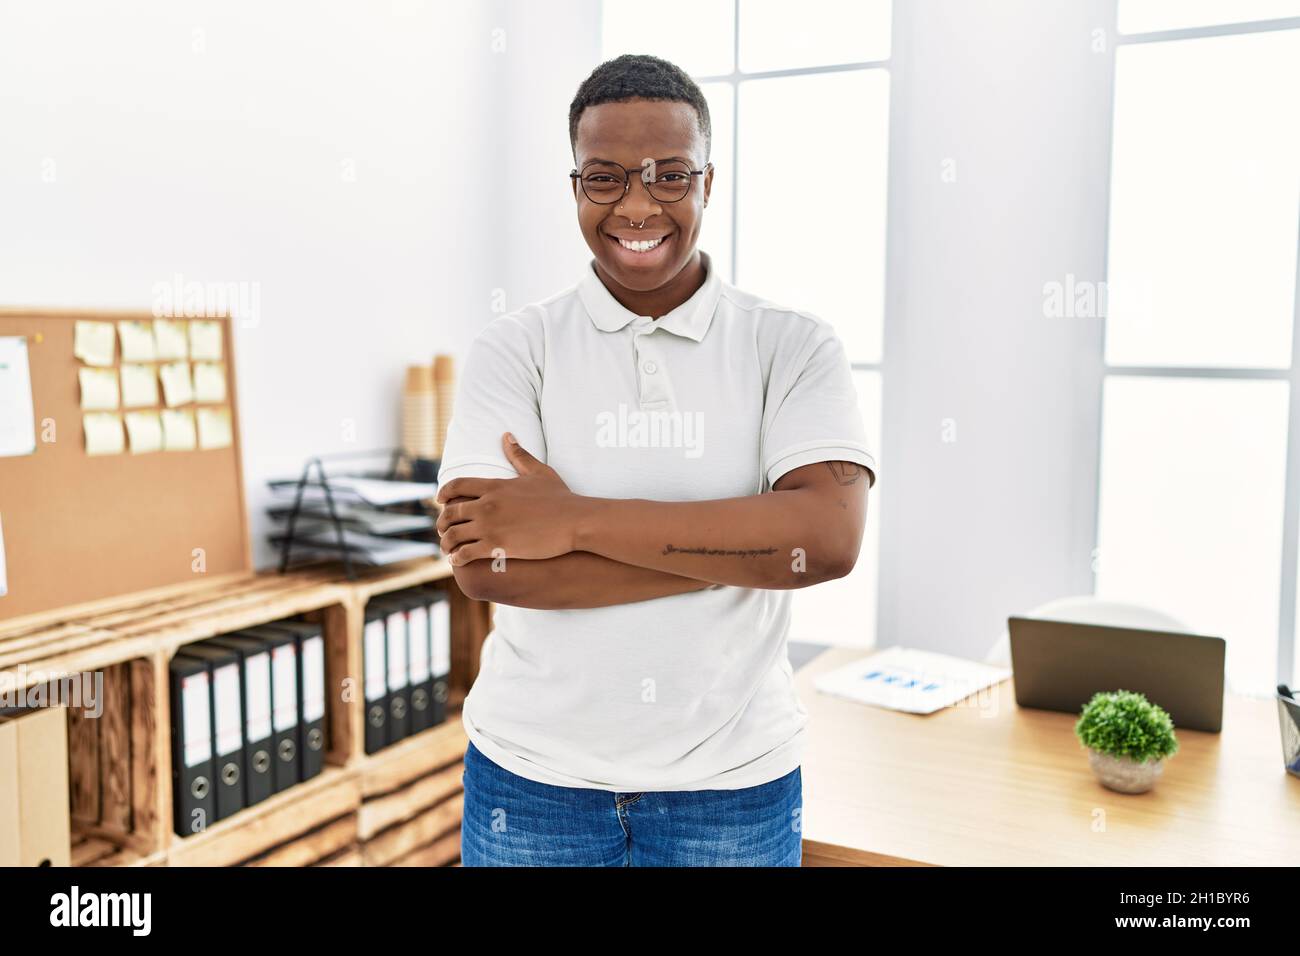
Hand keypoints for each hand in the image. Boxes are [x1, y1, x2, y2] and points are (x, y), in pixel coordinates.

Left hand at [435, 433, 583, 563]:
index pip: (457, 485)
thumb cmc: (560, 498)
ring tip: (447, 549)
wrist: (575, 521)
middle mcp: (487, 504)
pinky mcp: (496, 547)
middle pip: (450, 512)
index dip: (443, 493)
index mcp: (494, 486)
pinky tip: (457, 561)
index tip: (439, 501)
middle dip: (442, 522)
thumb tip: (507, 436)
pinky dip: (456, 558)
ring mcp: (490, 526)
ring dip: (445, 542)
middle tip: (442, 529)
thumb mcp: (539, 472)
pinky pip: (465, 554)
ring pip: (453, 535)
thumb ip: (519, 455)